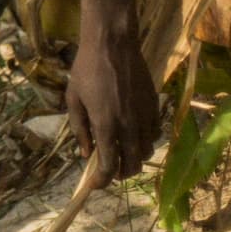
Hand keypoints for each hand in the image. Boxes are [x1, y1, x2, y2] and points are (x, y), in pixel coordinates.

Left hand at [63, 25, 161, 176]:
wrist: (113, 45)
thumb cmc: (86, 70)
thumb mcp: (74, 100)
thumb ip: (80, 129)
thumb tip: (86, 154)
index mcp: (105, 125)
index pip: (108, 165)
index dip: (102, 181)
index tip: (95, 185)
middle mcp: (129, 126)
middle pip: (132, 165)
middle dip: (120, 173)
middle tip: (109, 171)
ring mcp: (145, 117)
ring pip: (147, 152)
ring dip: (134, 159)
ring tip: (121, 154)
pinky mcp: (156, 108)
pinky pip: (156, 135)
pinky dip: (146, 142)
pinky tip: (134, 136)